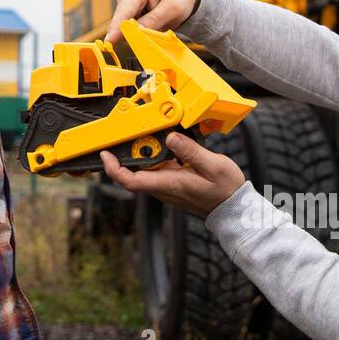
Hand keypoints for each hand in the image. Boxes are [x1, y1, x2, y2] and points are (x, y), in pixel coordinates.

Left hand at [99, 132, 245, 216]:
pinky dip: (154, 155)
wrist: (233, 207)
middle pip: (133, 173)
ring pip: (144, 170)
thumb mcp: (213, 166)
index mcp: (169, 184)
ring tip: (144, 132)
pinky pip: (156, 168)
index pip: (132, 181)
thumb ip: (190, 151)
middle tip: (126, 132)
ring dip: (140, 152)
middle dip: (124, 153)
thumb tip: (171, 138)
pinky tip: (162, 141)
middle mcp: (163, 187)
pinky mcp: (172, 181)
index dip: (114, 169)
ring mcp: (166, 185)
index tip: (106, 155)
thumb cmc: (225, 191)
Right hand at [105, 0, 202, 43]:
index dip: (117, 26)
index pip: (124, 10)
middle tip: (152, 36)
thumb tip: (137, 32)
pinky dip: (142, 34)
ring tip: (160, 26)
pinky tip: (155, 28)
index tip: (111, 40)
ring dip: (139, 34)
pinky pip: (132, 31)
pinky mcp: (130, 17)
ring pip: (126, 28)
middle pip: (122, 21)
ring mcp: (128, 8)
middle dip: (132, 32)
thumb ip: (155, 19)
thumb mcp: (173, 7)